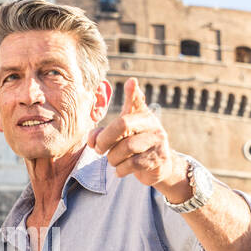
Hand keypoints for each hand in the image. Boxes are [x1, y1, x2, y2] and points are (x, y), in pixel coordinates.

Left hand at [87, 78, 188, 198]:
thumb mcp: (120, 137)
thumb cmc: (135, 148)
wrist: (159, 167)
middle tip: (98, 149)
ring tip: (113, 160)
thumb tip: (92, 140)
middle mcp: (151, 124)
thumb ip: (103, 134)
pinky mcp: (158, 158)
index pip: (136, 100)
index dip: (133, 92)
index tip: (129, 81)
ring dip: (113, 158)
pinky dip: (120, 169)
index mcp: (141, 115)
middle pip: (123, 124)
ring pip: (127, 147)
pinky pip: (133, 163)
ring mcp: (157, 140)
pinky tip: (119, 170)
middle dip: (105, 139)